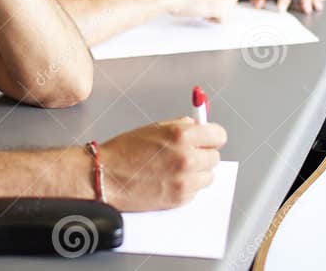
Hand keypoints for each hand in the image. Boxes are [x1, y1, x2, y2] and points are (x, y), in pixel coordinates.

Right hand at [102, 118, 226, 210]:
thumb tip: (198, 126)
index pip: (218, 135)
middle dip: (203, 154)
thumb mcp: (153, 128)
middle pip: (215, 157)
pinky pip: (196, 191)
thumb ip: (179, 126)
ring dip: (197, 173)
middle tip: (187, 154)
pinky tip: (169, 180)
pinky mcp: (181, 198)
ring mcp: (185, 180)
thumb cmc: (124, 151)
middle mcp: (187, 157)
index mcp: (181, 135)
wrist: (106, 176)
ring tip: (176, 169)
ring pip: (208, 176)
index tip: (207, 138)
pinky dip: (187, 186)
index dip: (211, 136)